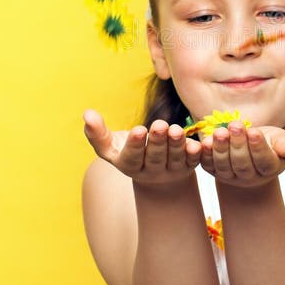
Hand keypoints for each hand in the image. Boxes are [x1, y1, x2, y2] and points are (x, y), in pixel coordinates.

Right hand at [83, 109, 201, 185]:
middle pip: (155, 157)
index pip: (131, 156)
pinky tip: (198, 144)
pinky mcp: (188, 167)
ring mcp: (170, 170)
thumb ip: (97, 133)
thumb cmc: (127, 151)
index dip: (135, 144)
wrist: (153, 169)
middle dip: (157, 142)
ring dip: (177, 144)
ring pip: (175, 158)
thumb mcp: (110, 146)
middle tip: (160, 125)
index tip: (138, 130)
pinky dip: (196, 154)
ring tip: (177, 129)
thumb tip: (86, 113)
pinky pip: (193, 162)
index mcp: (129, 165)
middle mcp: (150, 171)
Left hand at [199, 121, 284, 188]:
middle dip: (238, 145)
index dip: (259, 148)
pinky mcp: (214, 170)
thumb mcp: (281, 140)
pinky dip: (206, 154)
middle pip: (243, 164)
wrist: (251, 154)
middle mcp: (249, 177)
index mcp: (269, 169)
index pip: (264, 162)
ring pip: (224, 166)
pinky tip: (205, 142)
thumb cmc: (269, 144)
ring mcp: (230, 176)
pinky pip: (208, 165)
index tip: (254, 132)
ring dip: (221, 149)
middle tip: (236, 126)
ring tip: (220, 132)